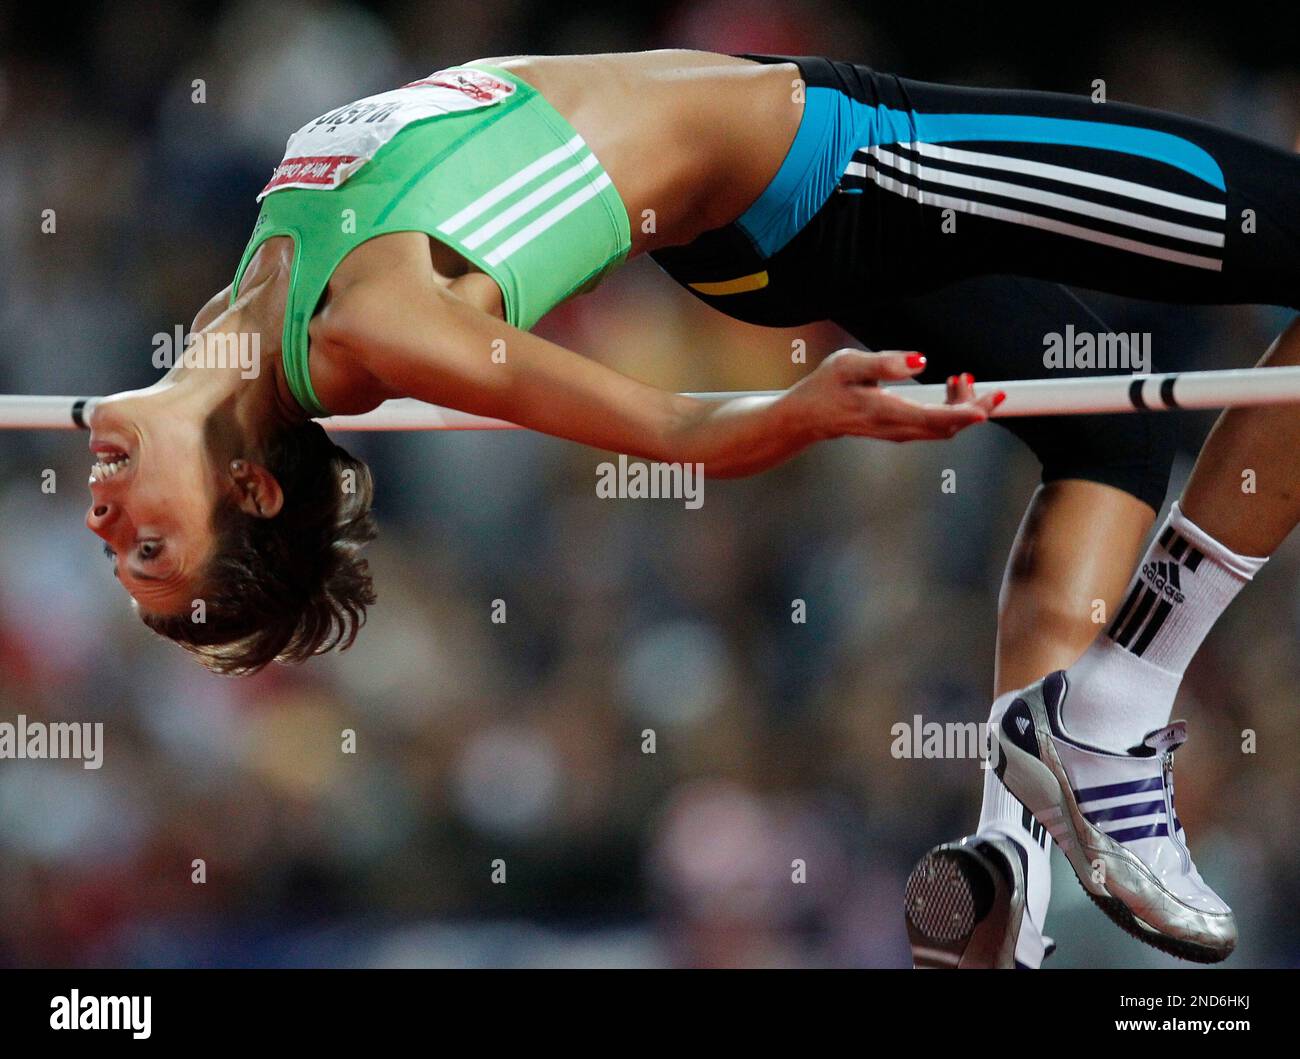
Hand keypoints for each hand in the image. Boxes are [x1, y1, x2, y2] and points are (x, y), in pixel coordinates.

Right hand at [784, 349, 1003, 442]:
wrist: (809, 416)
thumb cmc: (825, 389)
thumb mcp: (848, 365)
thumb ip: (885, 363)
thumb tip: (918, 361)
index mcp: (884, 412)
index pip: (932, 419)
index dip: (962, 413)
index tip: (983, 407)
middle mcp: (896, 428)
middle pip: (946, 428)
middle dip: (971, 407)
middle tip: (978, 381)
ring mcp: (900, 433)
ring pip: (943, 429)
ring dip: (962, 407)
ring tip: (962, 379)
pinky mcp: (902, 431)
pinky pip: (935, 426)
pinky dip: (951, 410)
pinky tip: (950, 389)